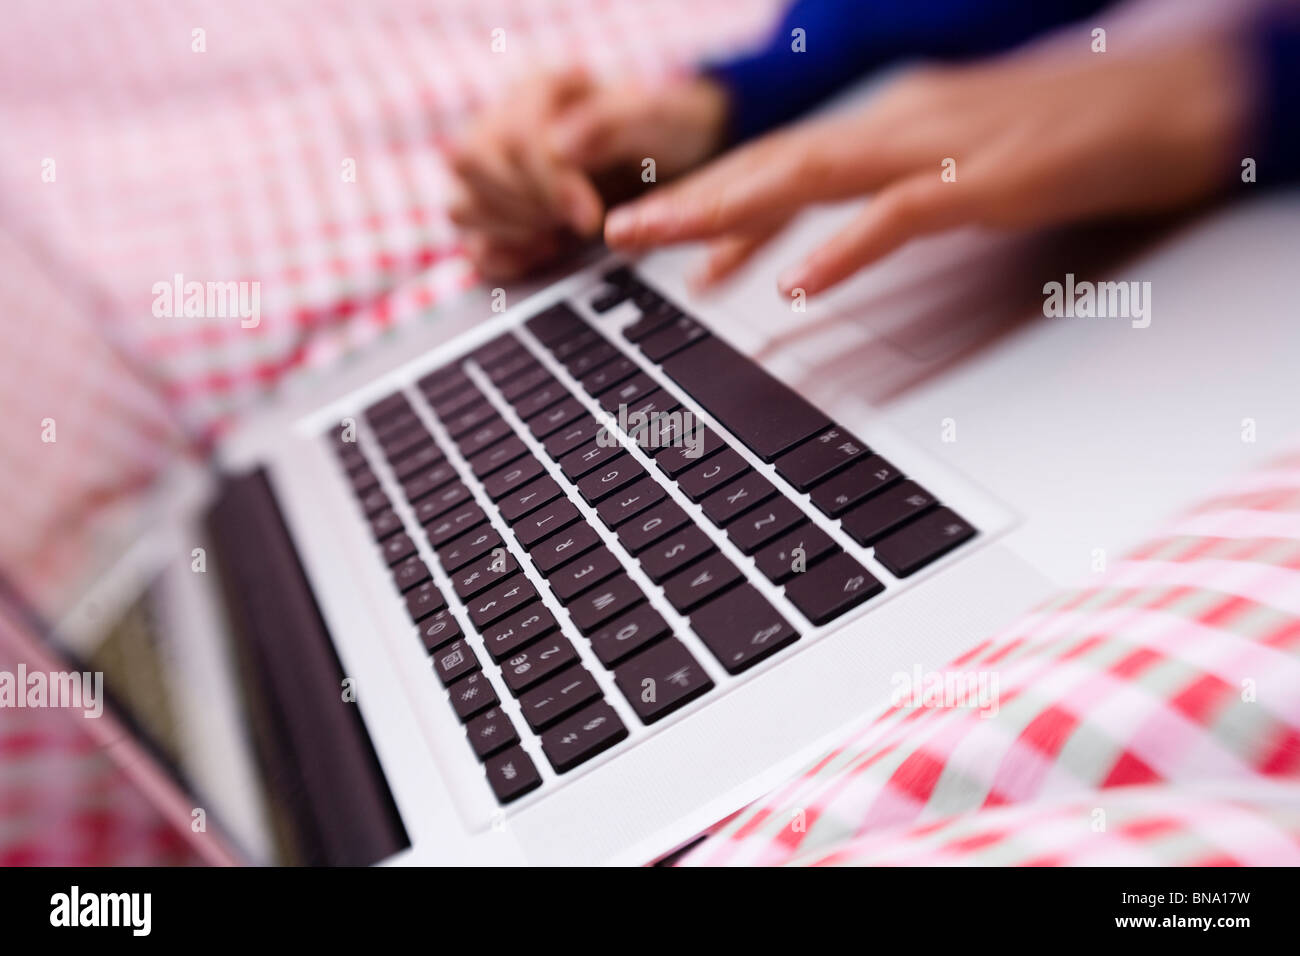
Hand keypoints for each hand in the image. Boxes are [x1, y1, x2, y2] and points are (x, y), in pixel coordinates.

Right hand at [448, 69, 728, 279]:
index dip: (550, 184)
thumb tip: (560, 147)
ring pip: (461, 206)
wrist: (670, 159)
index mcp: (539, 90)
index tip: (590, 218)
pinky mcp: (491, 217)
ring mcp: (488, 172)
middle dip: (532, 205)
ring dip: (514, 230)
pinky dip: (508, 260)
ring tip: (562, 230)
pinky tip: (548, 249)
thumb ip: (612, 122)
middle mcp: (502, 124)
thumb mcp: (656, 117)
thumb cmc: (661, 131)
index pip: (515, 135)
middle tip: (581, 221)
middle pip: (471, 164)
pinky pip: (472, 248)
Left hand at [604, 37, 1249, 296]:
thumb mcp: (942, 165)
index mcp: (881, 122)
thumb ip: (868, 202)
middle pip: (772, 163)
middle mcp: (893, 122)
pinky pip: (901, 215)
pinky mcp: (986, 179)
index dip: (708, 202)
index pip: (776, 164)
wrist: (1164, 102)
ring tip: (671, 248)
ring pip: (813, 175)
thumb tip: (798, 257)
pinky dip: (846, 246)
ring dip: (735, 213)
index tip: (650, 239)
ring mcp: (938, 146)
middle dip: (690, 201)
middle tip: (617, 232)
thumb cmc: (1053, 136)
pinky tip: (801, 281)